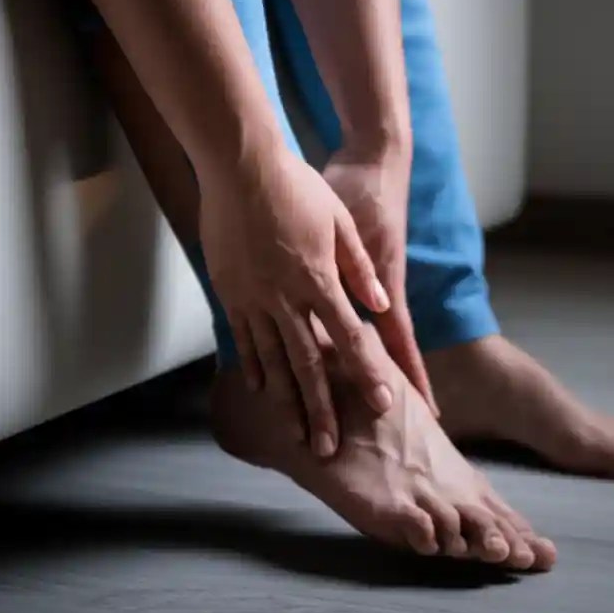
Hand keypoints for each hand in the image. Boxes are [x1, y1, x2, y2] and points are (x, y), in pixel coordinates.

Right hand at [199, 148, 395, 456]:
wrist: (240, 164)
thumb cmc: (295, 186)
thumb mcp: (339, 221)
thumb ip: (359, 267)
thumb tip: (378, 303)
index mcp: (320, 280)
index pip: (350, 338)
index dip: (367, 373)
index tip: (383, 403)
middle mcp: (287, 297)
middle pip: (309, 364)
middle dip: (322, 409)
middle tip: (329, 447)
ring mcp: (254, 296)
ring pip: (273, 361)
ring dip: (286, 401)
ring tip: (295, 435)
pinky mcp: (231, 290)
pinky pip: (243, 337)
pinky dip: (253, 367)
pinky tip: (261, 391)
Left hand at [322, 145, 439, 416]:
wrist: (373, 162)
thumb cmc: (361, 191)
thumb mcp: (351, 230)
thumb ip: (352, 270)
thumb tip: (357, 311)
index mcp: (382, 287)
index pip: (399, 343)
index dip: (410, 377)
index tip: (428, 412)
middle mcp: (380, 294)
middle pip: (391, 350)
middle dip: (397, 387)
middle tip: (404, 431)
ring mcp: (372, 286)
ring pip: (373, 338)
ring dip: (376, 370)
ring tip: (378, 412)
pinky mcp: (361, 273)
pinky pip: (356, 316)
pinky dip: (351, 339)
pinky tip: (341, 359)